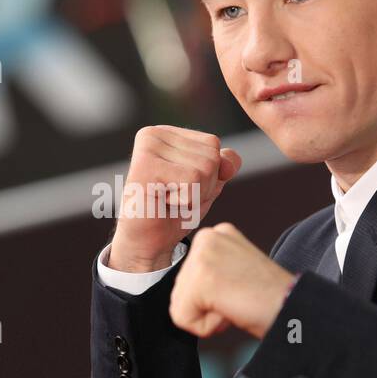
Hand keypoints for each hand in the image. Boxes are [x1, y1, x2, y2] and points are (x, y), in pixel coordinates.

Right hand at [108, 126, 240, 271]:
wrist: (147, 243)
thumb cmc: (174, 213)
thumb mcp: (206, 186)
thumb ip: (223, 166)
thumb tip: (231, 160)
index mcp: (166, 134)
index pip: (213, 144)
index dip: (209, 175)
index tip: (181, 187)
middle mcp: (154, 134)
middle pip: (211, 157)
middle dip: (202, 187)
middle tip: (175, 198)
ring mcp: (148, 148)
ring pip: (205, 168)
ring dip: (194, 196)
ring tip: (169, 201)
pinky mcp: (146, 166)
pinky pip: (193, 180)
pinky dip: (186, 200)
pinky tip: (164, 203)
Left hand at [169, 222, 296, 338]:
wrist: (293, 307)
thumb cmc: (271, 297)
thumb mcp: (235, 270)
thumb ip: (212, 271)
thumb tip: (189, 291)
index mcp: (216, 234)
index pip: (189, 277)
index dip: (212, 295)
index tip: (239, 290)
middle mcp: (206, 237)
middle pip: (180, 289)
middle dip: (207, 305)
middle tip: (239, 298)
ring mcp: (202, 256)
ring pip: (179, 304)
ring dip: (208, 315)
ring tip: (236, 303)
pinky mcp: (200, 279)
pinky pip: (183, 318)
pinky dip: (206, 326)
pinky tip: (231, 310)